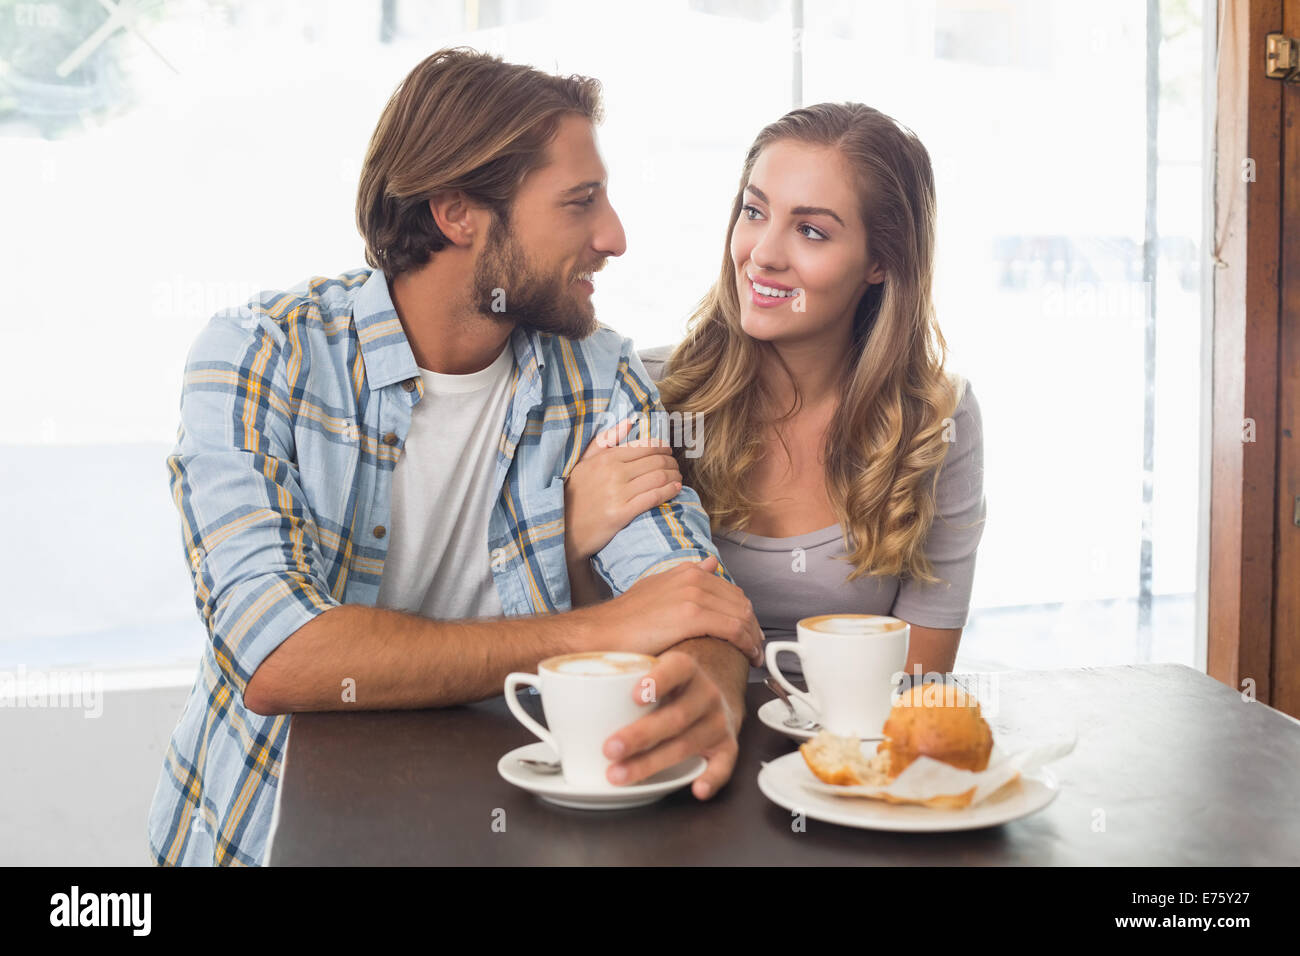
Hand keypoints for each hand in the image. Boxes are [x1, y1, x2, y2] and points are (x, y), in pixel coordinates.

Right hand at [563, 417, 682, 561]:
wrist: (564, 529)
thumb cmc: (575, 495)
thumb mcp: (584, 463)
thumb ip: (605, 441)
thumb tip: (629, 422)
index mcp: (606, 458)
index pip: (646, 446)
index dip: (663, 448)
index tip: (668, 452)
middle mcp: (613, 473)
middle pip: (656, 461)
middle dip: (671, 462)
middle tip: (675, 467)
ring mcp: (618, 493)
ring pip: (659, 477)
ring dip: (674, 476)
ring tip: (677, 478)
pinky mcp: (622, 513)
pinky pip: (654, 497)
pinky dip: (670, 491)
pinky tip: (676, 489)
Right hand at [580, 555, 763, 665]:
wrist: (601, 632)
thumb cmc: (625, 619)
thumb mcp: (657, 588)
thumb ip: (686, 577)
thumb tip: (711, 563)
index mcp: (688, 571)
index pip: (732, 592)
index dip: (745, 614)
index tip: (749, 632)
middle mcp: (694, 578)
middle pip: (741, 603)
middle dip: (753, 627)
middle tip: (757, 647)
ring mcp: (694, 594)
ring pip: (742, 616)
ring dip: (754, 637)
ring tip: (755, 655)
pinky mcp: (692, 615)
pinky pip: (734, 629)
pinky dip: (747, 643)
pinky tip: (749, 656)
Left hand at [603, 650, 739, 798]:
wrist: (709, 693)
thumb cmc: (668, 686)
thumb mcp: (648, 670)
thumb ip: (615, 675)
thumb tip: (551, 679)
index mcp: (685, 668)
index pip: (677, 667)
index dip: (658, 680)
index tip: (634, 695)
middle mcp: (704, 693)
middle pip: (674, 716)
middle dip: (640, 736)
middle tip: (609, 748)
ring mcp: (717, 720)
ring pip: (686, 745)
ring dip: (652, 763)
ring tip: (620, 775)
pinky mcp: (726, 745)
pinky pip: (722, 765)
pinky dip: (711, 778)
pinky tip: (696, 788)